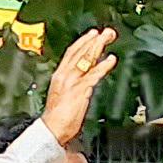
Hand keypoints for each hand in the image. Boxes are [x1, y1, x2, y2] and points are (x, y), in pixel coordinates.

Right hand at [39, 27, 118, 147]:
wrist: (51, 130)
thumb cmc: (57, 119)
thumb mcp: (63, 96)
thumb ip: (73, 85)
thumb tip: (84, 80)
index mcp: (59, 76)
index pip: (71, 53)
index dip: (83, 42)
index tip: (93, 34)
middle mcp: (64, 76)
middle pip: (80, 53)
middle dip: (94, 41)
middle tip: (107, 32)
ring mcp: (72, 82)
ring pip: (86, 59)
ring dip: (98, 47)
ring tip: (109, 39)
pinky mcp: (80, 90)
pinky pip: (93, 75)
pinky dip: (103, 66)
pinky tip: (111, 60)